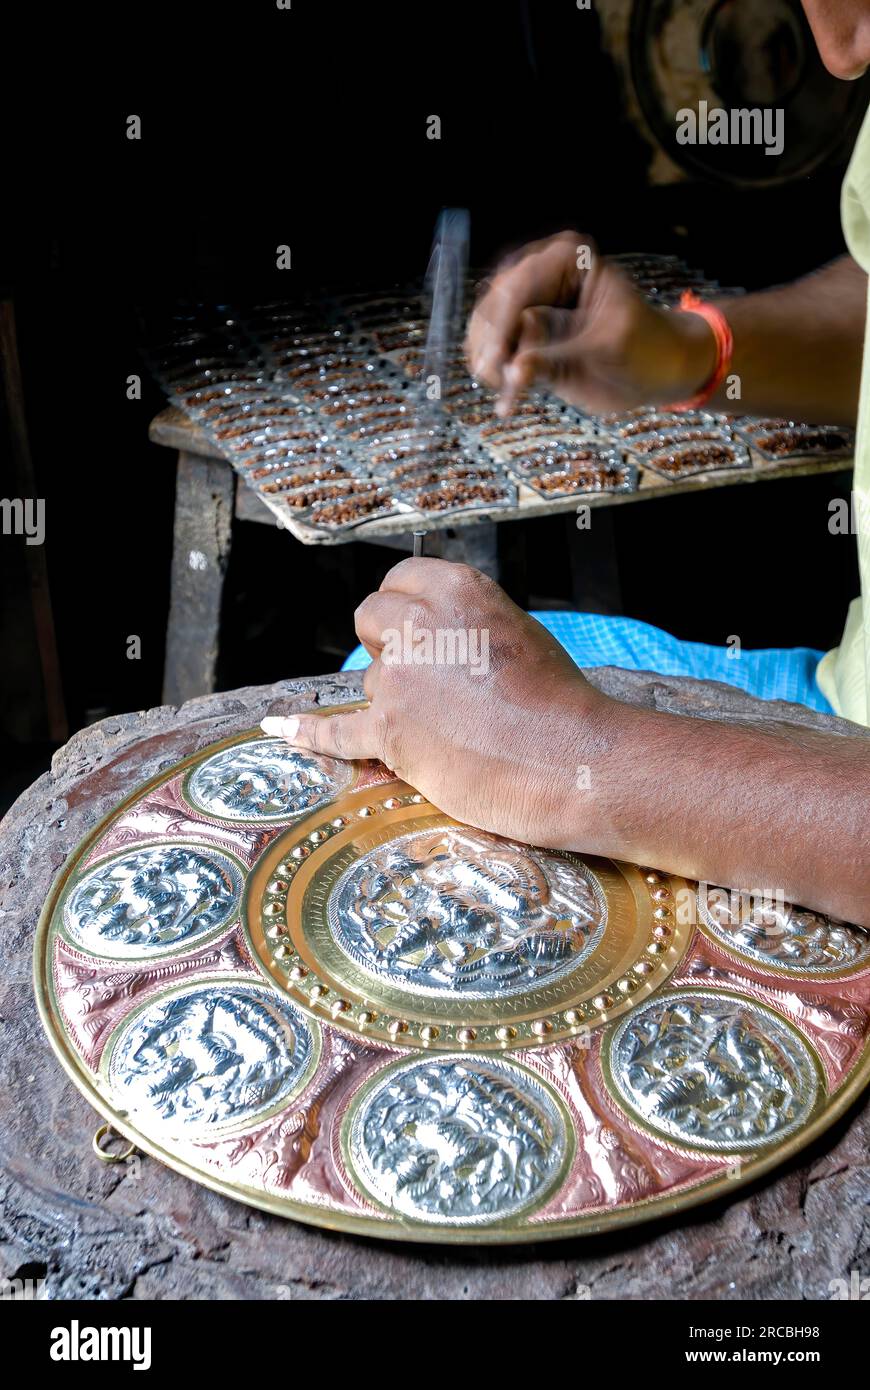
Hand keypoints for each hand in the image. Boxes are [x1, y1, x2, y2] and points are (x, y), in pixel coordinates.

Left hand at [263, 558, 617, 850]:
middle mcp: (418, 626)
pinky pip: (335, 731)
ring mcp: (398, 682)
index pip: (398, 580)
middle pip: (370, 620)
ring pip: (370, 681)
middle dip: (388, 642)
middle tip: (428, 675)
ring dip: (395, 699)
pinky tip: (281, 726)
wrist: (572, 759)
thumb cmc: (557, 700)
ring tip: (452, 726)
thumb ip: (463, 621)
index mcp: (453, 591)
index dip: (404, 604)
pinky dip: (308, 731)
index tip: (413, 623)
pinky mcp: (389, 734)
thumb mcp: (515, 630)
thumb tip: (428, 629)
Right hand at [465, 230, 714, 415]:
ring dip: (488, 360)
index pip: (521, 284)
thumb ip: (561, 355)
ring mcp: (531, 308)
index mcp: (568, 260)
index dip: (502, 320)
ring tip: (502, 390)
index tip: (498, 357)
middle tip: (493, 376)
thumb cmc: (647, 347)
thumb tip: (516, 370)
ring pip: (488, 329)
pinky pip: (499, 355)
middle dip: (490, 341)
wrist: (659, 370)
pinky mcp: (527, 341)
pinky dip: (498, 378)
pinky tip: (507, 403)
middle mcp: (543, 276)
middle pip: (495, 303)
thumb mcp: (609, 346)